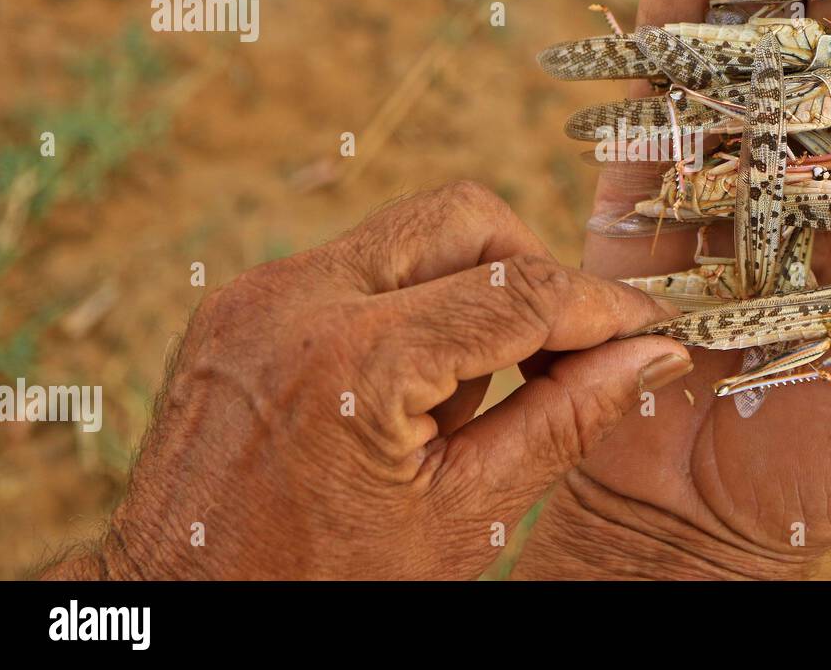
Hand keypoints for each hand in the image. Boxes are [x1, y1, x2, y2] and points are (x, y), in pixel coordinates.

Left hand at [40, 183, 689, 579]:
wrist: (183, 612)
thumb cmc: (320, 590)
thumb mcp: (462, 519)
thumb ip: (564, 420)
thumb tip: (647, 357)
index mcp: (355, 361)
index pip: (520, 291)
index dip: (601, 306)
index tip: (648, 325)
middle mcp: (295, 300)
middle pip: (464, 218)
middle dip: (531, 273)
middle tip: (558, 353)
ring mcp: (255, 294)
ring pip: (410, 232)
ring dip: (467, 290)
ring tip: (462, 397)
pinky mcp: (238, 302)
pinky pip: (354, 265)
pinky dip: (407, 306)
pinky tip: (406, 390)